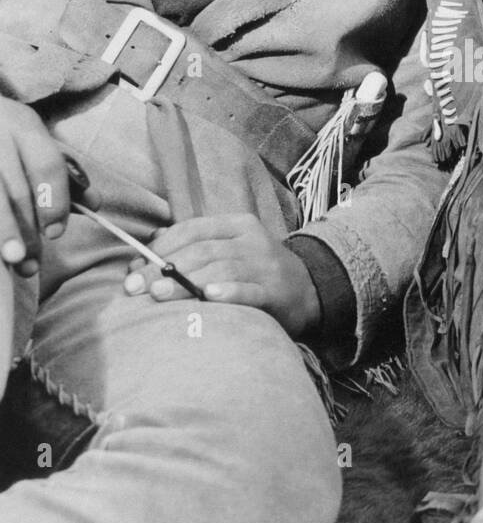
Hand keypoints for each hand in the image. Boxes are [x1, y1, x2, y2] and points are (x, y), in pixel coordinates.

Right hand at [0, 96, 98, 276]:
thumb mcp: (34, 144)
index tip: (54, 234)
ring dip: (3, 233)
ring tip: (12, 261)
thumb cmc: (5, 137)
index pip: (47, 166)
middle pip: (15, 190)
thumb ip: (64, 177)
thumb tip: (95, 205)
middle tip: (31, 264)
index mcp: (24, 126)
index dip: (55, 202)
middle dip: (25, 230)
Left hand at [123, 213, 320, 337]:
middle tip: (136, 288)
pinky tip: (208, 297)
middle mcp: (252, 240)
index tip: (132, 270)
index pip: (192, 230)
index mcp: (237, 225)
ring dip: (187, 281)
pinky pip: (251, 290)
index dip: (159, 249)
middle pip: (203, 250)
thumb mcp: (230, 248)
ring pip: (221, 268)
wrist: (309, 289)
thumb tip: (150, 243)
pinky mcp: (276, 291)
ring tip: (159, 294)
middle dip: (164, 269)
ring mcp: (266, 265)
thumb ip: (195, 243)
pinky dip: (229, 292)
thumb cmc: (257, 271)